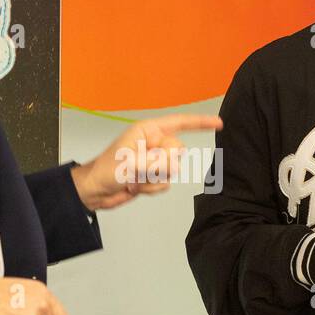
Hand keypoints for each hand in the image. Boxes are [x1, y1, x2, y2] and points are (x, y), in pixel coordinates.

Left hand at [70, 114, 223, 211]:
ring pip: (173, 170)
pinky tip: (136, 186)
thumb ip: (155, 160)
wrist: (95, 191)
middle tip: (142, 168)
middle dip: (163, 164)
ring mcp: (154, 161)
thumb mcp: (130, 162)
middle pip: (178, 152)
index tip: (219, 123)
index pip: (180, 123)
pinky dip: (151, 188)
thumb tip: (173, 161)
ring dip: (154, 178)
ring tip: (135, 178)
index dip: (200, 123)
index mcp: (147, 131)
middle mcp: (153, 144)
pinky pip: (166, 183)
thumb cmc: (104, 170)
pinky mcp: (153, 176)